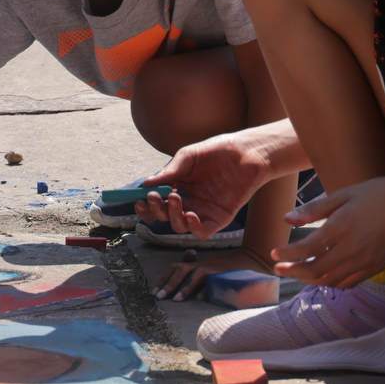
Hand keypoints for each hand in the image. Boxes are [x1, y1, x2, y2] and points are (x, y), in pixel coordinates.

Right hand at [134, 135, 273, 238]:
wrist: (246, 152)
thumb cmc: (217, 151)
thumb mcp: (188, 157)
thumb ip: (169, 172)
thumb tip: (146, 184)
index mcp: (178, 188)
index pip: (157, 204)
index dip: (146, 206)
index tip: (139, 199)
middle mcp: (189, 202)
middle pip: (165, 217)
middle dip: (156, 210)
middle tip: (156, 197)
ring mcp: (203, 212)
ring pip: (180, 226)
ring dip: (173, 216)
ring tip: (177, 198)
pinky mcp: (219, 219)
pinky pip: (202, 232)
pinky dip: (193, 228)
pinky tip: (191, 215)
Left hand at [154, 246, 273, 301]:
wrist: (249, 259)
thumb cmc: (226, 269)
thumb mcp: (208, 270)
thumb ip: (196, 278)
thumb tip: (184, 294)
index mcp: (196, 264)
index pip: (175, 267)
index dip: (164, 278)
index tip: (154, 291)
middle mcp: (201, 264)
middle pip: (180, 270)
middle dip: (169, 284)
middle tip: (159, 297)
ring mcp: (212, 268)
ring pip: (194, 275)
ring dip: (184, 288)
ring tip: (176, 300)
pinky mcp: (222, 274)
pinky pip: (211, 282)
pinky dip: (205, 289)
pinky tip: (199, 299)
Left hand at [269, 174, 384, 288]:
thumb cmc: (376, 194)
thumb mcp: (342, 195)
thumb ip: (313, 209)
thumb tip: (286, 219)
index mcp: (342, 227)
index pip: (307, 248)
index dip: (287, 254)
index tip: (273, 254)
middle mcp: (354, 248)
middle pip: (316, 270)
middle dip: (293, 272)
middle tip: (278, 269)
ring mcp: (366, 261)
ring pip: (331, 280)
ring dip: (310, 279)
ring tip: (296, 273)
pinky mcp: (376, 267)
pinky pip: (348, 282)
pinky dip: (331, 282)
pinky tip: (321, 275)